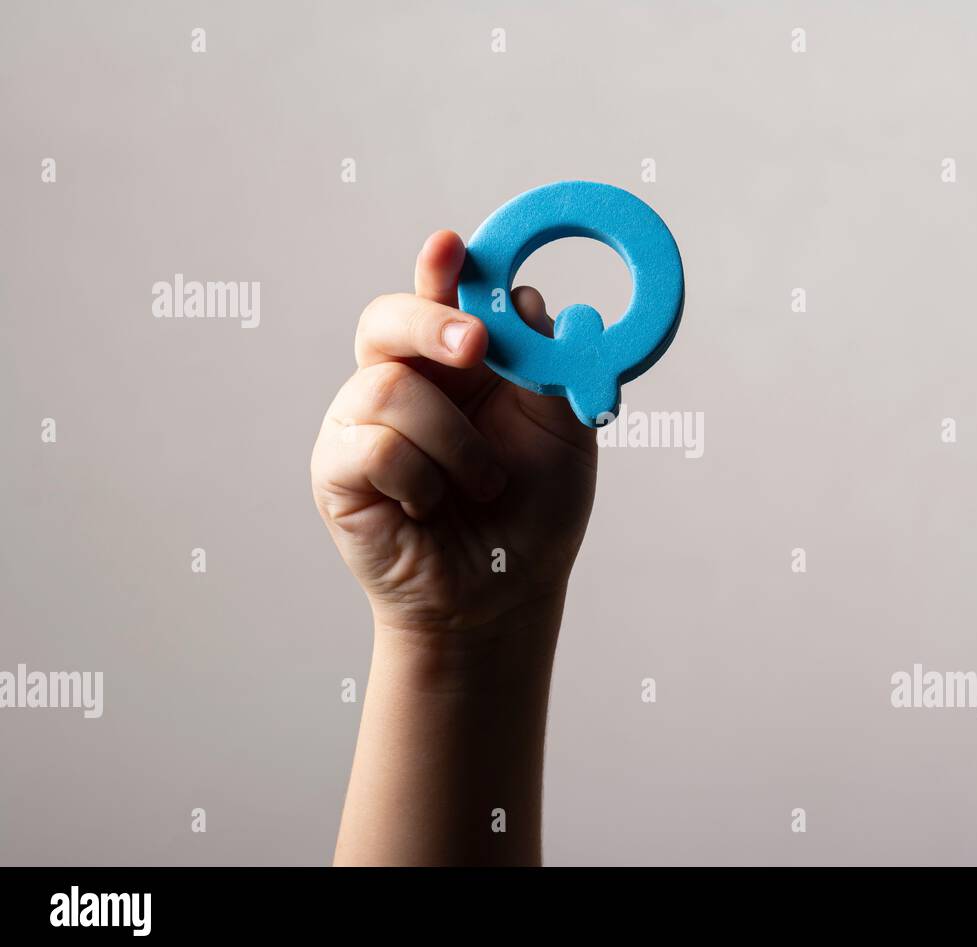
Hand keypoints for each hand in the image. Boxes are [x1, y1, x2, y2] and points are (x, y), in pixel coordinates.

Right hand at [310, 230, 597, 638]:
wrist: (506, 593)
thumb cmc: (533, 509)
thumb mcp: (562, 431)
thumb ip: (549, 364)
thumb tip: (529, 298)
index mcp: (459, 363)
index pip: (441, 296)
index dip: (440, 267)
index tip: (451, 248)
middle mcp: (405, 381)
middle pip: (385, 319)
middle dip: (430, 321)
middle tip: (474, 347)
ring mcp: (362, 424)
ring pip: (387, 387)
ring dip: (453, 442)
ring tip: (482, 484)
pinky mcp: (337, 471)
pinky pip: (371, 446)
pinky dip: (419, 478)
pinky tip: (430, 506)